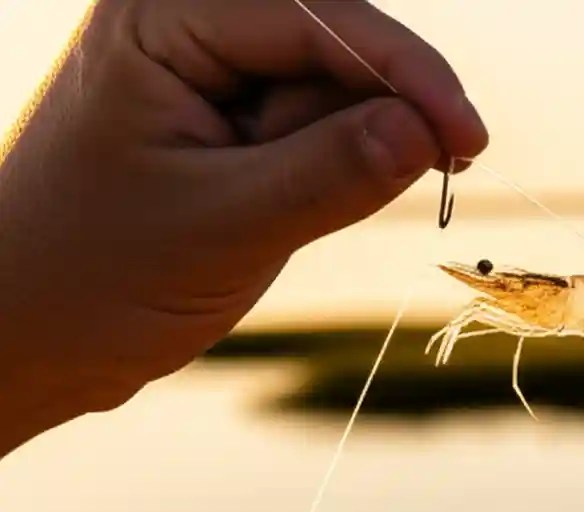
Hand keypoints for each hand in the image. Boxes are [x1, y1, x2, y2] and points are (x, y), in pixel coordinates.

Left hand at [0, 0, 485, 453]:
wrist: (22, 336)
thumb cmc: (90, 279)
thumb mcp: (222, 228)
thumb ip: (330, 174)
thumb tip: (427, 134)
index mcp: (160, 15)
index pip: (318, 18)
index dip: (408, 73)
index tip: (468, 140)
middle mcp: (184, 23)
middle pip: (335, 47)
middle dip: (385, 113)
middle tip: (433, 181)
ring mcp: (205, 69)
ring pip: (335, 90)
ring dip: (354, 151)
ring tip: (285, 221)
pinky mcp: (225, 114)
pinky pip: (317, 125)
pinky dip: (337, 166)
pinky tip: (295, 212)